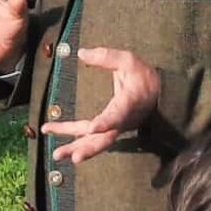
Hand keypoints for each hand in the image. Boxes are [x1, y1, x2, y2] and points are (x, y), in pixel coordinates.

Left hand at [43, 47, 161, 163]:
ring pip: (94, 142)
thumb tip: (81, 53)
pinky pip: (89, 136)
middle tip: (70, 157)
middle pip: (104, 140)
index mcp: (128, 104)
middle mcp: (121, 121)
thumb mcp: (128, 61)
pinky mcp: (107, 128)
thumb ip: (106, 57)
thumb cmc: (143, 77)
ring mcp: (114, 127)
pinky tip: (51, 130)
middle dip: (87, 149)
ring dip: (74, 148)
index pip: (117, 115)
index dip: (106, 122)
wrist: (159, 95)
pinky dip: (72, 137)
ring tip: (55, 154)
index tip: (94, 127)